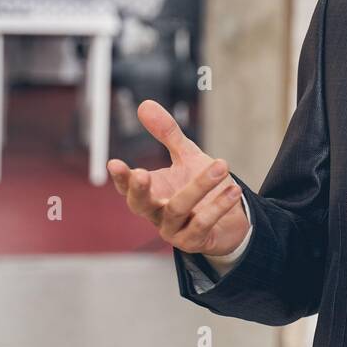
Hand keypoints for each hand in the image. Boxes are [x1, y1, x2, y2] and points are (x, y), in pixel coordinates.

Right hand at [106, 100, 249, 256]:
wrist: (229, 219)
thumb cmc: (200, 187)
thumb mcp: (185, 156)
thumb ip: (167, 134)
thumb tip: (145, 104)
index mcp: (150, 192)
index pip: (127, 187)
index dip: (120, 177)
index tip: (113, 163)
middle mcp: (156, 213)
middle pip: (140, 205)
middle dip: (140, 190)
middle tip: (142, 173)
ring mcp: (173, 230)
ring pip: (178, 209)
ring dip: (200, 186)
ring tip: (222, 166)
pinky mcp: (194, 242)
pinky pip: (203, 224)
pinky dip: (218, 206)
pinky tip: (233, 190)